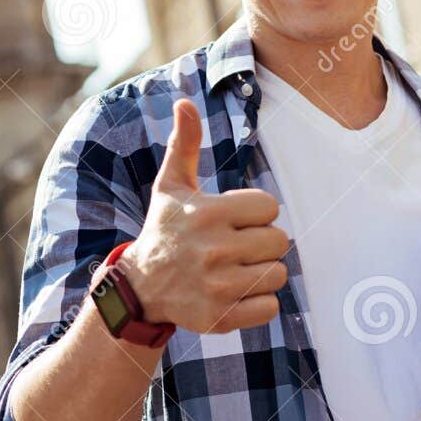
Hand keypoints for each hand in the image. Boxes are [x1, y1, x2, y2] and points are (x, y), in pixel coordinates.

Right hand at [118, 98, 288, 333]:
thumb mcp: (170, 186)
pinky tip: (234, 293)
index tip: (232, 220)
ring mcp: (218, 286)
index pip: (269, 207)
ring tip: (234, 269)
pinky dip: (258, 302)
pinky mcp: (221, 318)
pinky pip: (270, 307)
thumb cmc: (165, 230)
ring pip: (278, 274)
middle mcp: (213, 250)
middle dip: (261, 243)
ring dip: (262, 272)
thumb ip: (184, 145)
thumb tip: (184, 102)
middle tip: (235, 246)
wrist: (140, 288)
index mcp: (208, 213)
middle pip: (280, 241)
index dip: (255, 213)